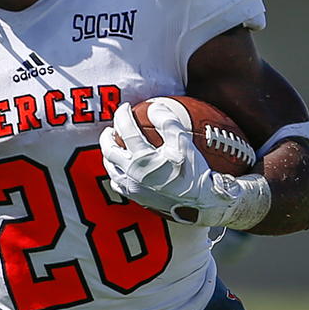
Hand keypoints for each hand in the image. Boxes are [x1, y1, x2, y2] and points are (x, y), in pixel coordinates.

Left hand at [100, 100, 268, 229]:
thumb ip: (167, 121)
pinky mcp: (136, 198)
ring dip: (109, 154)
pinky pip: (118, 184)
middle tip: (111, 128)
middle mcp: (132, 173)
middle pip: (109, 150)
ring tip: (114, 146)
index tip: (125, 107)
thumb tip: (154, 106)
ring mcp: (132, 187)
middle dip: (107, 136)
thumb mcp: (184, 142)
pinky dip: (117, 173)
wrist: (201, 202)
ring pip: (110, 168)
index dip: (123, 115)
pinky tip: (122, 170)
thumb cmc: (194, 172)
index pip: (126, 130)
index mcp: (142, 157)